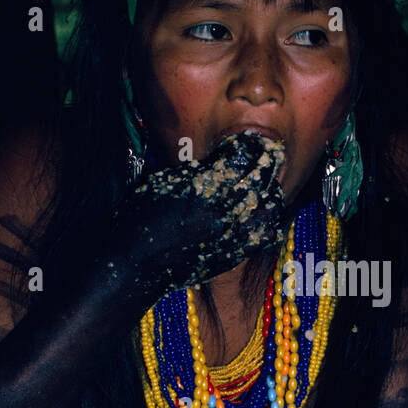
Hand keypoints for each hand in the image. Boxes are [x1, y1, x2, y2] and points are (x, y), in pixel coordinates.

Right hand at [107, 131, 285, 306]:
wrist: (136, 265)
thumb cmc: (140, 219)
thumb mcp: (161, 182)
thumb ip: (192, 171)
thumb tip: (216, 163)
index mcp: (203, 186)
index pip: (240, 157)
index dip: (249, 146)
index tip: (251, 141)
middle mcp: (222, 209)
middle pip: (259, 178)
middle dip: (266, 163)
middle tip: (270, 154)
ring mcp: (231, 233)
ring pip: (269, 206)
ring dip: (271, 191)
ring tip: (269, 185)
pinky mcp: (233, 255)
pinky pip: (265, 236)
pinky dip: (270, 222)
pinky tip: (266, 215)